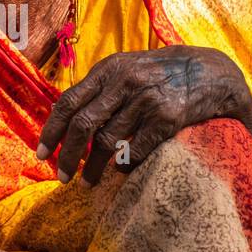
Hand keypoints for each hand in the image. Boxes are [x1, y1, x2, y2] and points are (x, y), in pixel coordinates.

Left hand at [37, 46, 251, 185]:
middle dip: (67, 155)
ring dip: (93, 168)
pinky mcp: (166, 118)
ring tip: (88, 182)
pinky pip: (135, 150)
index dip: (51, 131)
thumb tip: (65, 118)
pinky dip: (123, 165)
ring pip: (107, 142)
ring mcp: (146, 100)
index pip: (68, 102)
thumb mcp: (126, 69)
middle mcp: (124, 82)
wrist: (209, 72)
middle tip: (61, 176)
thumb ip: (99, 88)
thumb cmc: (160, 74)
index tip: (41, 154)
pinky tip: (120, 170)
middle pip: (83, 125)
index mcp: (108, 70)